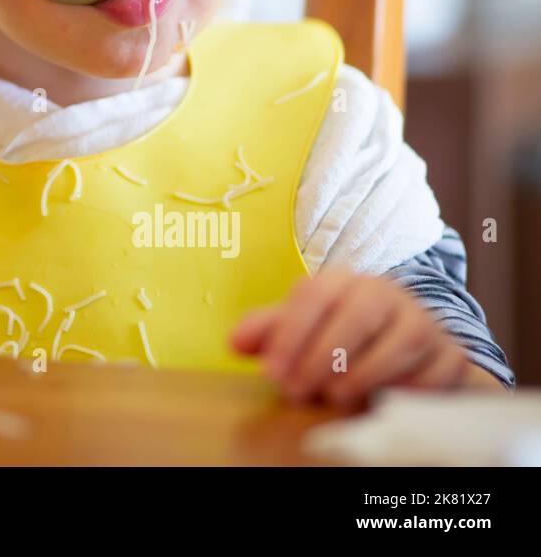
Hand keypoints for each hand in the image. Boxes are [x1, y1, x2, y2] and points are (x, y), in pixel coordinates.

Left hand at [229, 266, 486, 405]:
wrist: (404, 348)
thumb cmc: (341, 335)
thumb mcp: (301, 329)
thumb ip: (267, 332)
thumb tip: (233, 342)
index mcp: (344, 281)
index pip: (315, 294)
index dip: (290, 333)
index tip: (271, 370)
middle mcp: (387, 294)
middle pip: (359, 312)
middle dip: (324, 353)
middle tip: (297, 389)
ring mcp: (423, 322)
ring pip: (403, 338)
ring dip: (367, 370)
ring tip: (335, 395)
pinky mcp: (451, 353)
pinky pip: (439, 367)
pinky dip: (413, 386)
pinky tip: (383, 402)